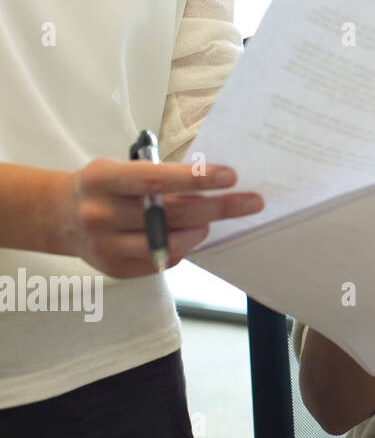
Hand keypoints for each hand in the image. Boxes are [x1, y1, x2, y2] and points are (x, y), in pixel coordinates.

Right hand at [56, 158, 262, 277]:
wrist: (60, 216)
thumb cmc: (104, 186)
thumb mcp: (121, 168)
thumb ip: (157, 177)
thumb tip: (212, 183)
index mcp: (103, 179)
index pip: (156, 180)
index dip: (196, 178)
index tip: (230, 176)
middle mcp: (100, 214)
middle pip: (171, 215)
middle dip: (218, 208)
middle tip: (251, 202)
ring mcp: (104, 246)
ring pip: (170, 244)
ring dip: (199, 231)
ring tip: (208, 221)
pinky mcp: (113, 269)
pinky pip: (160, 262)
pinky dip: (180, 249)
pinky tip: (184, 238)